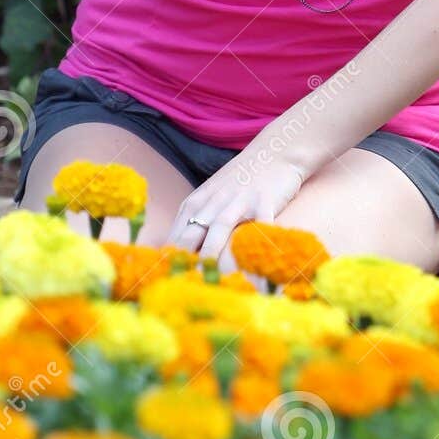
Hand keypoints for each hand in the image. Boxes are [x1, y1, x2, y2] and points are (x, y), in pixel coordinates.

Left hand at [163, 152, 305, 268]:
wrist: (275, 152)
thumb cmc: (241, 181)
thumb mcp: (211, 197)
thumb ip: (194, 221)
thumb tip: (175, 253)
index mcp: (196, 203)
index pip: (176, 234)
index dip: (169, 258)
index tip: (163, 281)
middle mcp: (213, 201)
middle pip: (192, 232)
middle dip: (182, 259)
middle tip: (176, 286)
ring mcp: (239, 200)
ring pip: (219, 227)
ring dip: (210, 253)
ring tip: (205, 279)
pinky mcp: (264, 201)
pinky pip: (261, 227)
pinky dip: (257, 247)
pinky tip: (257, 266)